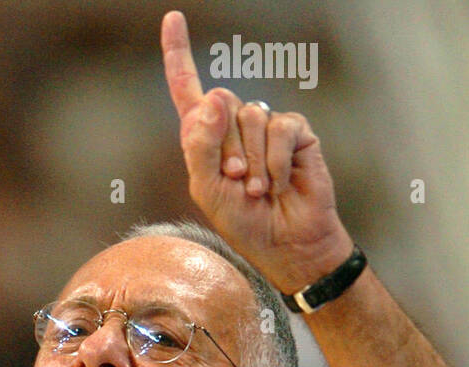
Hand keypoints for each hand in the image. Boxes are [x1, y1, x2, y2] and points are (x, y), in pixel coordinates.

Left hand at [160, 10, 353, 293]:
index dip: (178, 55)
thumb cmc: (244, 222)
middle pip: (222, 103)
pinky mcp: (295, 131)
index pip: (188, 90)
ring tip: (258, 190)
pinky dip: (276, 162)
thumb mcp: (208, 191)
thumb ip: (201, 146)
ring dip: (253, 162)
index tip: (173, 19)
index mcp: (206, 138)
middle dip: (226, 148)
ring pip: (251, 116)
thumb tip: (215, 97)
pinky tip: (279, 184)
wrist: (285, 243)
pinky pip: (281, 128)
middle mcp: (234, 125)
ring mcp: (266, 126)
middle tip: (236, 182)